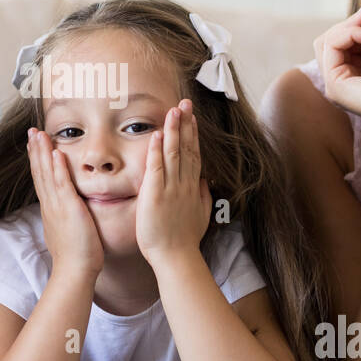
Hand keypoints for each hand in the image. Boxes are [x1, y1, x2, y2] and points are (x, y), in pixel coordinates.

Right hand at [28, 128, 103, 278]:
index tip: (35, 145)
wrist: (75, 271)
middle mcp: (50, 204)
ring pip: (47, 173)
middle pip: (39, 172)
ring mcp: (57, 205)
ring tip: (38, 133)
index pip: (41, 180)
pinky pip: (62, 183)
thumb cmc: (76, 256)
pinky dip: (58, 167)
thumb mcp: (66, 232)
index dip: (37, 161)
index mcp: (50, 209)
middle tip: (31, 131)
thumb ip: (64, 220)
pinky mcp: (69, 208)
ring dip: (42, 152)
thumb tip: (65, 216)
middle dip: (35, 150)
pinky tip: (55, 151)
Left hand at [136, 100, 210, 265]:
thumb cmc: (184, 240)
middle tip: (185, 103)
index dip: (193, 134)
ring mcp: (171, 189)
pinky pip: (157, 168)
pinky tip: (157, 134)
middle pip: (186, 148)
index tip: (192, 118)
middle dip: (186, 124)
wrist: (176, 258)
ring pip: (174, 153)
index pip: (194, 154)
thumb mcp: (200, 215)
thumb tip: (204, 181)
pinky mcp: (156, 195)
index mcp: (193, 188)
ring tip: (174, 110)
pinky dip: (157, 151)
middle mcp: (184, 184)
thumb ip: (202, 196)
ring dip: (174, 130)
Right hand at [314, 5, 360, 142]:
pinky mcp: (334, 85)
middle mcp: (341, 82)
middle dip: (353, 22)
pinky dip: (351, 33)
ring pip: (328, 39)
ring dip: (351, 25)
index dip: (358, 23)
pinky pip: (331, 45)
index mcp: (354, 77)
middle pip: (332, 39)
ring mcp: (334, 85)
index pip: (343, 41)